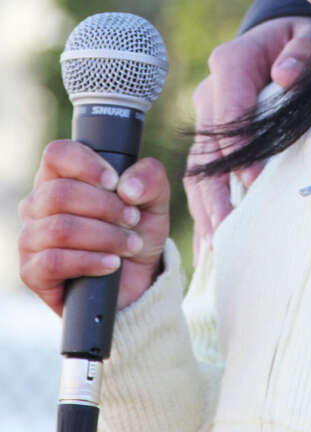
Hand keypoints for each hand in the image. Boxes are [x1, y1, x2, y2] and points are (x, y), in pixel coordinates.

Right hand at [18, 139, 169, 314]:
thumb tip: (127, 187)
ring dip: (104, 236)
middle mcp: (39, 203)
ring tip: (130, 244)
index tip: (115, 182)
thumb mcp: (155, 199)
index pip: (57, 154)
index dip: (86, 164)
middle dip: (105, 207)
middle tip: (132, 219)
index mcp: (62, 176)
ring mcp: (31, 237)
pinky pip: (54, 261)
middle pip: (60, 193)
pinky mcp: (33, 271)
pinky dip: (90, 261)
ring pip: (60, 229)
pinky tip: (111, 264)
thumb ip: (150, 178)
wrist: (136, 279)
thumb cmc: (137, 229)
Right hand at [185, 16, 310, 261]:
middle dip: (215, 190)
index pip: (229, 112)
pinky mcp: (211, 136)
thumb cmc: (303, 42)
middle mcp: (210, 89)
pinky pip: (202, 172)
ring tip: (215, 245)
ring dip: (206, 204)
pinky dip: (205, 203)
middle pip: (206, 147)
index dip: (238, 149)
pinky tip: (209, 238)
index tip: (253, 182)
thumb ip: (302, 52)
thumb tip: (286, 76)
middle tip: (226, 231)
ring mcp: (206, 114)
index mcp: (231, 62)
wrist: (286, 41)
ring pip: (198, 166)